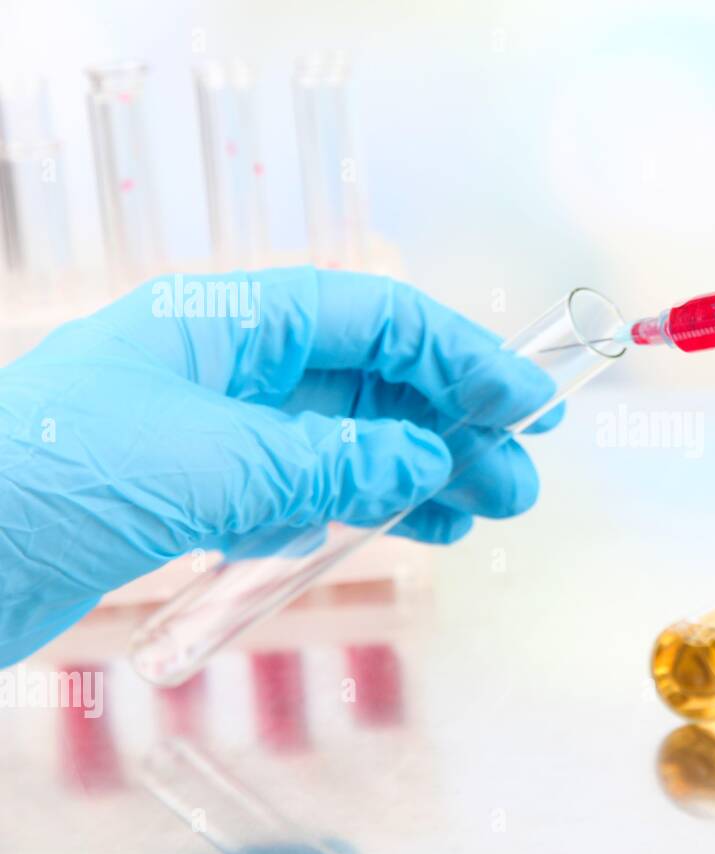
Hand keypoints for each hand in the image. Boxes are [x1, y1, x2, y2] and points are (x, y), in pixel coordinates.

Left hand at [0, 268, 558, 662]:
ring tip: (487, 511)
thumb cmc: (48, 478)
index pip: (374, 320)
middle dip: (454, 425)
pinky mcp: (213, 494)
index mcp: (231, 321)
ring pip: (355, 440)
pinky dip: (373, 508)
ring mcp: (226, 432)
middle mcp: (236, 368)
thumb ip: (335, 459)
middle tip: (518, 478)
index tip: (524, 399)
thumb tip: (427, 461)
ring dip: (426, 472)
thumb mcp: (216, 461)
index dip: (461, 355)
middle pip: (374, 382)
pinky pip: (318, 490)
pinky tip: (421, 529)